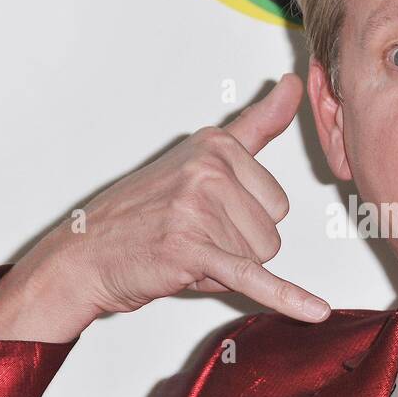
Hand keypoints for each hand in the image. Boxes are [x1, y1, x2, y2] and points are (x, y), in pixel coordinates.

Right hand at [0, 73, 329, 341]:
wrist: (82, 255)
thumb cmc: (141, 212)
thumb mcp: (200, 156)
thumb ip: (256, 125)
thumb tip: (294, 85)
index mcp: (215, 145)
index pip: (275, 200)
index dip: (244, 220)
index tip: (206, 213)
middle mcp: (208, 169)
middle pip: (272, 232)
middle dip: (237, 247)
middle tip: (189, 237)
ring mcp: (199, 208)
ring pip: (260, 258)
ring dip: (224, 267)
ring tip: (183, 252)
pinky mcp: (192, 249)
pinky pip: (251, 277)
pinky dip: (285, 297)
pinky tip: (314, 311)